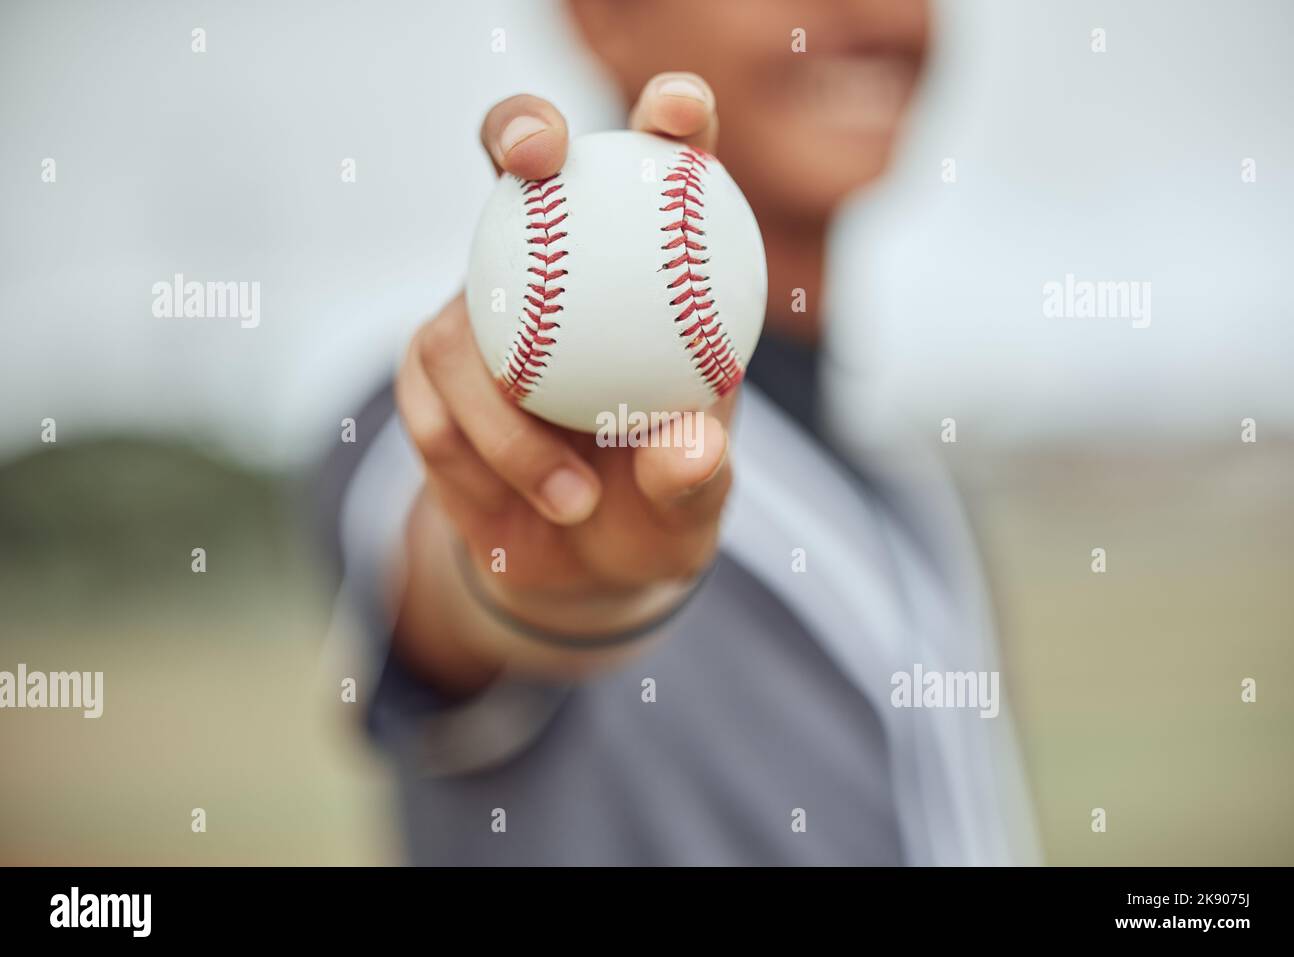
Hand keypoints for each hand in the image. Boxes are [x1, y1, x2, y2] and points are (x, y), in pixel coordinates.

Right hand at [394, 74, 733, 688]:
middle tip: (535, 153)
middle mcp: (554, 270)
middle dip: (517, 128)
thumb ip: (694, 475)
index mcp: (642, 275)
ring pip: (458, 329)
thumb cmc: (656, 505)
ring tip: (573, 502)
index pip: (660, 174)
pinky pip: (430, 410)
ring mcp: (480, 314)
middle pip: (519, 165)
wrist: (581, 562)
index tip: (676, 111)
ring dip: (508, 426)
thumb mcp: (692, 503)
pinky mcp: (429, 374)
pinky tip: (517, 518)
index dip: (669, 120)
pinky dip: (477, 469)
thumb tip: (687, 443)